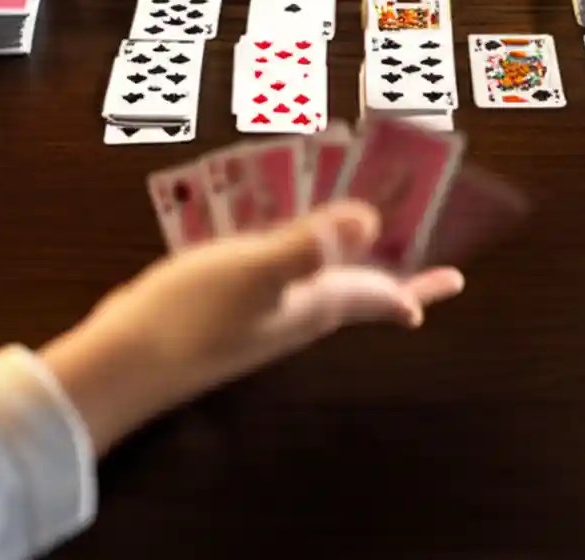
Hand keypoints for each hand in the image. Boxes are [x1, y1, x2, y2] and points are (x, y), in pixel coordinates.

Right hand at [41, 202, 464, 454]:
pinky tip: (286, 246)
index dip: (419, 288)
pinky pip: (284, 279)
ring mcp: (264, 314)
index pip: (381, 296)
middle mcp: (297, 313)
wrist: (129, 363)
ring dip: (352, 266)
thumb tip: (370, 219)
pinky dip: (301, 258)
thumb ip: (309, 245)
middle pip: (360, 294)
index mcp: (314, 305)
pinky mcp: (231, 307)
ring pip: (324, 288)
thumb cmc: (191, 316)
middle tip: (429, 274)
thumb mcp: (254, 271)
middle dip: (396, 279)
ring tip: (368, 245)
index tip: (455, 282)